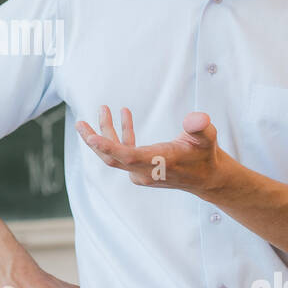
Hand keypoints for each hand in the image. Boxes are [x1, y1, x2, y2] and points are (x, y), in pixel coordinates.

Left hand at [76, 105, 236, 196]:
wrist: (207, 177)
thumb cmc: (206, 155)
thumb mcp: (208, 137)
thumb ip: (200, 127)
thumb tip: (197, 118)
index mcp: (158, 163)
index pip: (127, 157)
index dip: (108, 147)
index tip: (91, 137)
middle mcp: (145, 171)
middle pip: (113, 158)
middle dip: (95, 141)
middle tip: (80, 123)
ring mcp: (141, 173)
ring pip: (116, 154)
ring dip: (107, 133)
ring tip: (103, 109)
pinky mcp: (140, 169)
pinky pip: (125, 152)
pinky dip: (122, 135)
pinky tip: (124, 116)